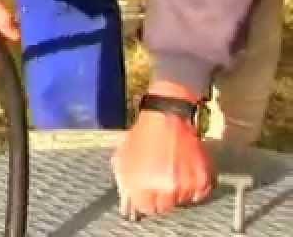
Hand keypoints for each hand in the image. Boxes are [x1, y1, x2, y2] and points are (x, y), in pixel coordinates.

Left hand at [112, 84, 214, 218]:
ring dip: (178, 191)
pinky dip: (194, 186)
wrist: (167, 117)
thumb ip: (126, 181)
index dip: (145, 202)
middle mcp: (165, 188)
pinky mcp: (203, 179)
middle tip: (160, 182)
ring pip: (182, 200)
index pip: (146, 209)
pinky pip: (199, 193)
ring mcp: (186, 185)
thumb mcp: (123, 158)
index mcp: (143, 184)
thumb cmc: (143, 134)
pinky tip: (186, 172)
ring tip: (173, 172)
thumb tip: (129, 199)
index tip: (146, 196)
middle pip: (165, 207)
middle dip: (161, 197)